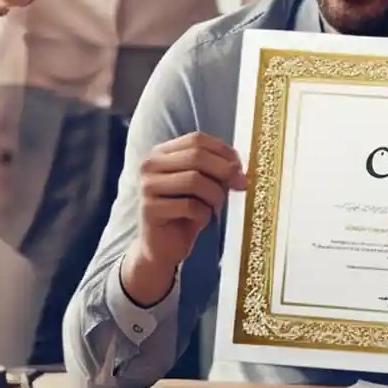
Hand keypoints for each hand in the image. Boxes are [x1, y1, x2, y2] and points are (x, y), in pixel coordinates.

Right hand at [122, 133, 246, 304]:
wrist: (163, 247)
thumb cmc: (186, 213)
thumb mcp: (203, 185)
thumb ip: (217, 170)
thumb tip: (239, 168)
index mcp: (162, 153)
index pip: (196, 139)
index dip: (223, 151)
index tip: (240, 167)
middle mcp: (150, 165)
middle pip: (196, 156)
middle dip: (224, 170)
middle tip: (240, 185)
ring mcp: (147, 186)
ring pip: (194, 180)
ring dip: (214, 195)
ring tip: (216, 207)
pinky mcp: (149, 209)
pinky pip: (189, 205)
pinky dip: (203, 213)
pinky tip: (200, 220)